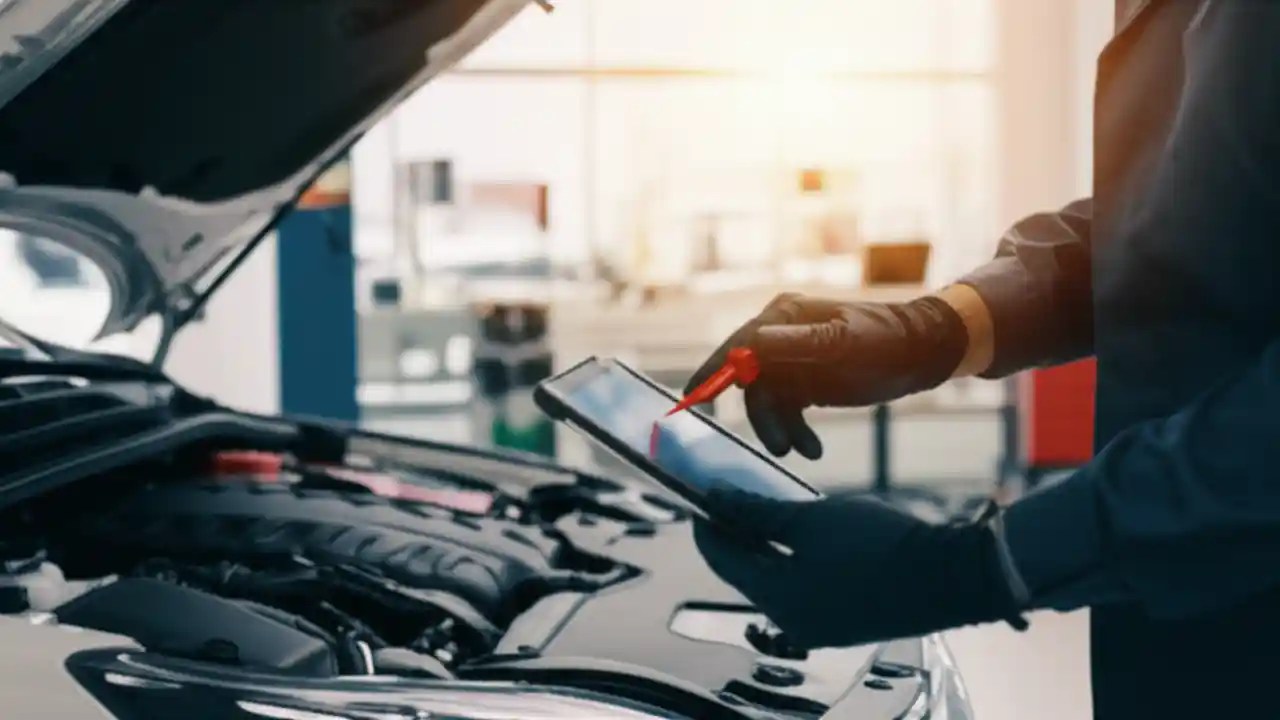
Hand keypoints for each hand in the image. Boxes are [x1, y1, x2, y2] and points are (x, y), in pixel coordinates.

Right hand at [686, 294, 967, 458]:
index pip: (738, 345)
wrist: (923, 353)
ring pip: (767, 401)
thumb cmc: (886, 340)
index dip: (714, 370)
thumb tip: (751, 343)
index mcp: (784, 315)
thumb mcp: (844, 342)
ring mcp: (792, 360)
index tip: (690, 395)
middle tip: (776, 445)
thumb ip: (797, 343)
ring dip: (780, 428)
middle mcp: (781, 335)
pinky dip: (795, 432)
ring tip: (802, 450)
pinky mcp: (805, 382)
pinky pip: (786, 411)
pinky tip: (812, 449)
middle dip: (761, 415)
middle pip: (749, 379)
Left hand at [693, 487, 1021, 649]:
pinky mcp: (846, 621)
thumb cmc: (878, 544)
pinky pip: (803, 588)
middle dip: (734, 535)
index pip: (723, 560)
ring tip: (759, 509)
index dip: (706, 525)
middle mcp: (794, 622)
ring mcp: (822, 626)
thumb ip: (757, 513)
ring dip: (763, 547)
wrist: (950, 576)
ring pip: (775, 581)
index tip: (697, 495)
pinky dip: (791, 560)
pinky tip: (796, 533)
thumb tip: (716, 500)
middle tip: (726, 498)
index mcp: (779, 600)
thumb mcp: (809, 519)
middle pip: (747, 573)